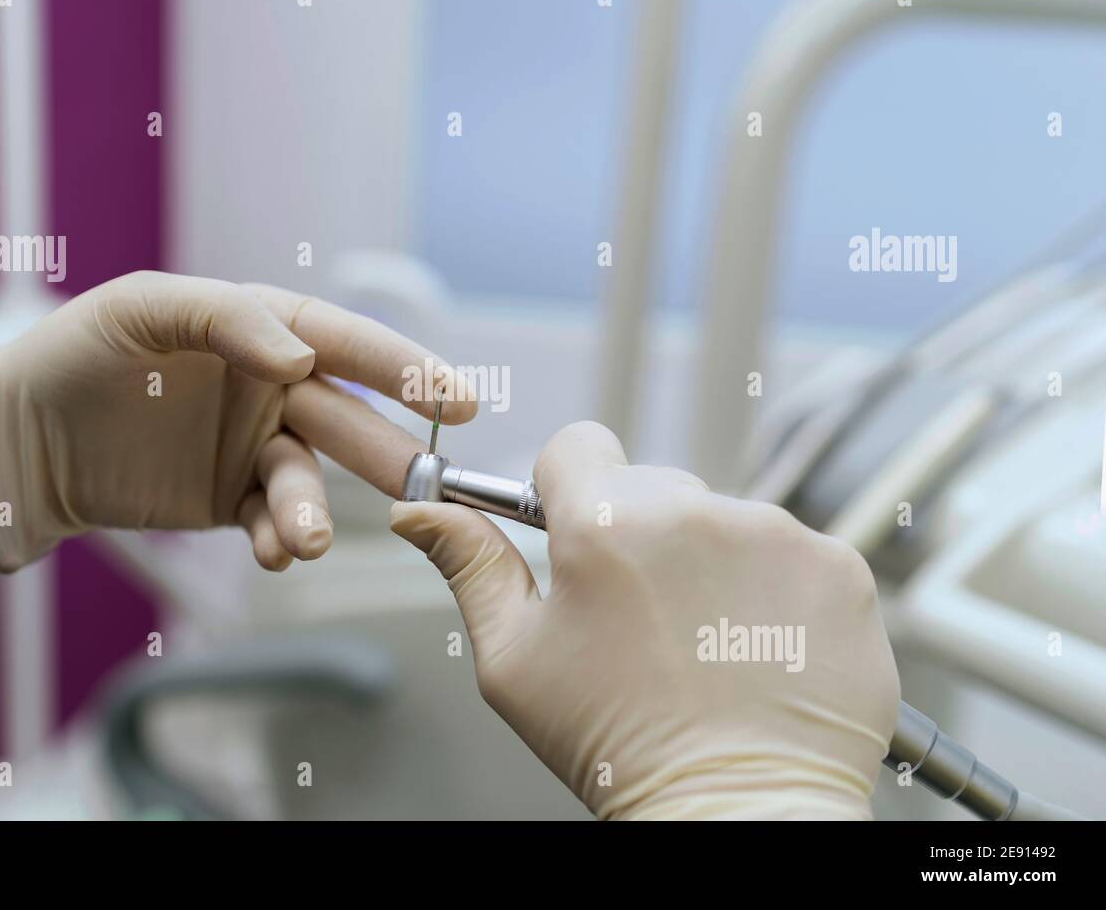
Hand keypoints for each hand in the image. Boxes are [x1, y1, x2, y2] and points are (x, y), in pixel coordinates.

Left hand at [0, 270, 471, 629]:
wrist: (16, 442)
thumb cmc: (73, 355)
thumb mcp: (141, 309)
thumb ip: (227, 320)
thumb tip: (303, 359)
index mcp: (259, 328)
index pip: (345, 342)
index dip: (405, 367)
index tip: (455, 399)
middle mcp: (269, 386)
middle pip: (347, 417)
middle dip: (388, 451)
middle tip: (424, 481)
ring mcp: (251, 446)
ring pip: (309, 479)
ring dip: (315, 510)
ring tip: (302, 540)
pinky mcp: (229, 498)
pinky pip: (272, 520)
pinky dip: (279, 538)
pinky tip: (270, 551)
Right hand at [389, 421, 899, 819]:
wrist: (736, 814)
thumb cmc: (618, 745)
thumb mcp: (514, 660)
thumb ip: (470, 566)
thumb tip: (420, 512)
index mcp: (604, 524)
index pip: (576, 445)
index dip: (565, 489)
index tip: (575, 534)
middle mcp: (697, 511)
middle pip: (653, 484)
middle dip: (640, 534)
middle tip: (642, 617)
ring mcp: (777, 535)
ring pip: (724, 518)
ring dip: (710, 562)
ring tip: (703, 644)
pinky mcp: (839, 567)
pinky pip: (791, 550)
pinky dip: (775, 589)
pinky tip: (756, 647)